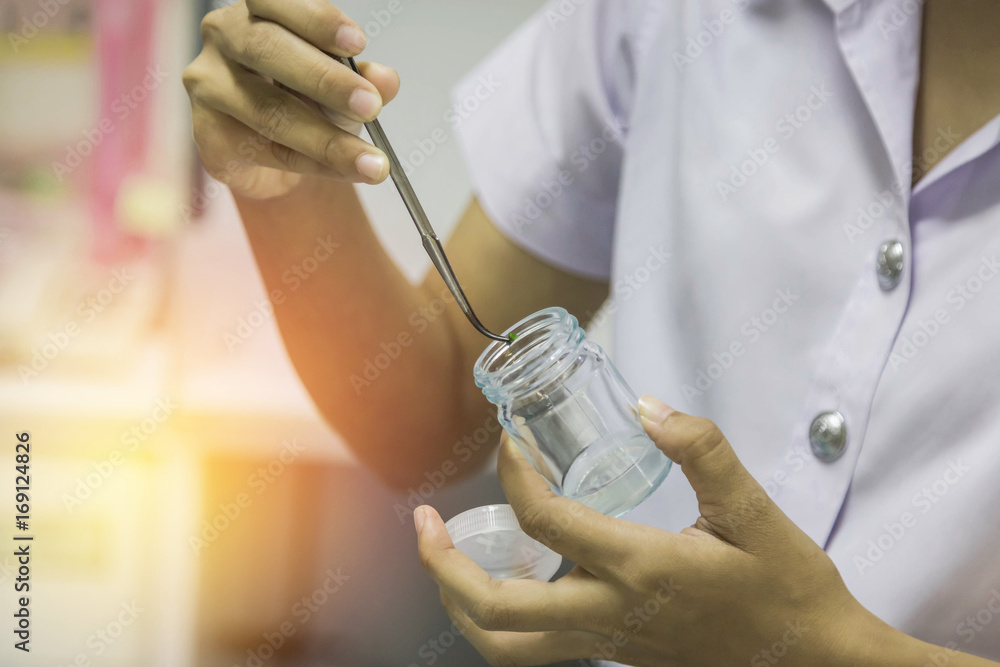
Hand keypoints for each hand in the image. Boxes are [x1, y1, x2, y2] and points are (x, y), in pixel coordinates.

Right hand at [182, 0, 398, 199]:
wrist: (268, 153)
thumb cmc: (301, 99)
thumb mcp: (339, 85)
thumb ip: (362, 78)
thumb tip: (386, 80)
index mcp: (256, 12)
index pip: (274, 0)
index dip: (316, 19)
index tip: (357, 44)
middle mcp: (223, 38)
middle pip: (266, 50)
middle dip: (325, 80)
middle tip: (369, 105)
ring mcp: (209, 86)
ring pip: (268, 110)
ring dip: (327, 139)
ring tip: (371, 160)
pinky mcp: (208, 133)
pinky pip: (267, 150)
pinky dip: (315, 164)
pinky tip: (346, 170)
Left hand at [415, 396, 906, 665]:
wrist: (812, 663)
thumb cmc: (786, 586)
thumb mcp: (753, 509)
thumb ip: (703, 450)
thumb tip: (645, 406)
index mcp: (639, 568)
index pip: (543, 518)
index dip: (512, 470)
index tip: (508, 438)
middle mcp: (610, 613)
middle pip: (495, 607)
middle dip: (443, 564)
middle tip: (423, 521)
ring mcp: (607, 642)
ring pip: (505, 646)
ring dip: (460, 603)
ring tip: (444, 559)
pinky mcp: (615, 654)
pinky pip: (534, 651)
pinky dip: (497, 621)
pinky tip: (505, 580)